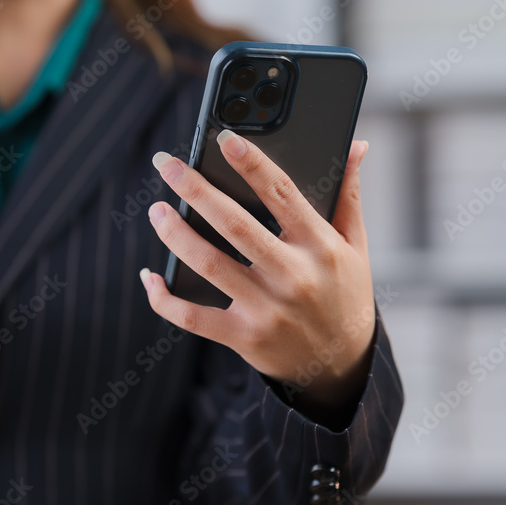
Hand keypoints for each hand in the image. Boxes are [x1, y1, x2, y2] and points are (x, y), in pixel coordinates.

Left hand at [140, 130, 375, 412]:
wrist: (341, 366)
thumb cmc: (344, 294)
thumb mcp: (355, 245)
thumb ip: (348, 194)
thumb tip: (355, 145)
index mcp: (320, 246)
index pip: (281, 194)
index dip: (251, 163)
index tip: (223, 138)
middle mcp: (292, 276)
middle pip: (234, 224)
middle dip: (196, 190)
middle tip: (167, 164)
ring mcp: (266, 309)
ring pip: (207, 264)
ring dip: (174, 234)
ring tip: (157, 209)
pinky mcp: (243, 337)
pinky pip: (192, 317)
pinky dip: (164, 298)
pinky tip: (150, 276)